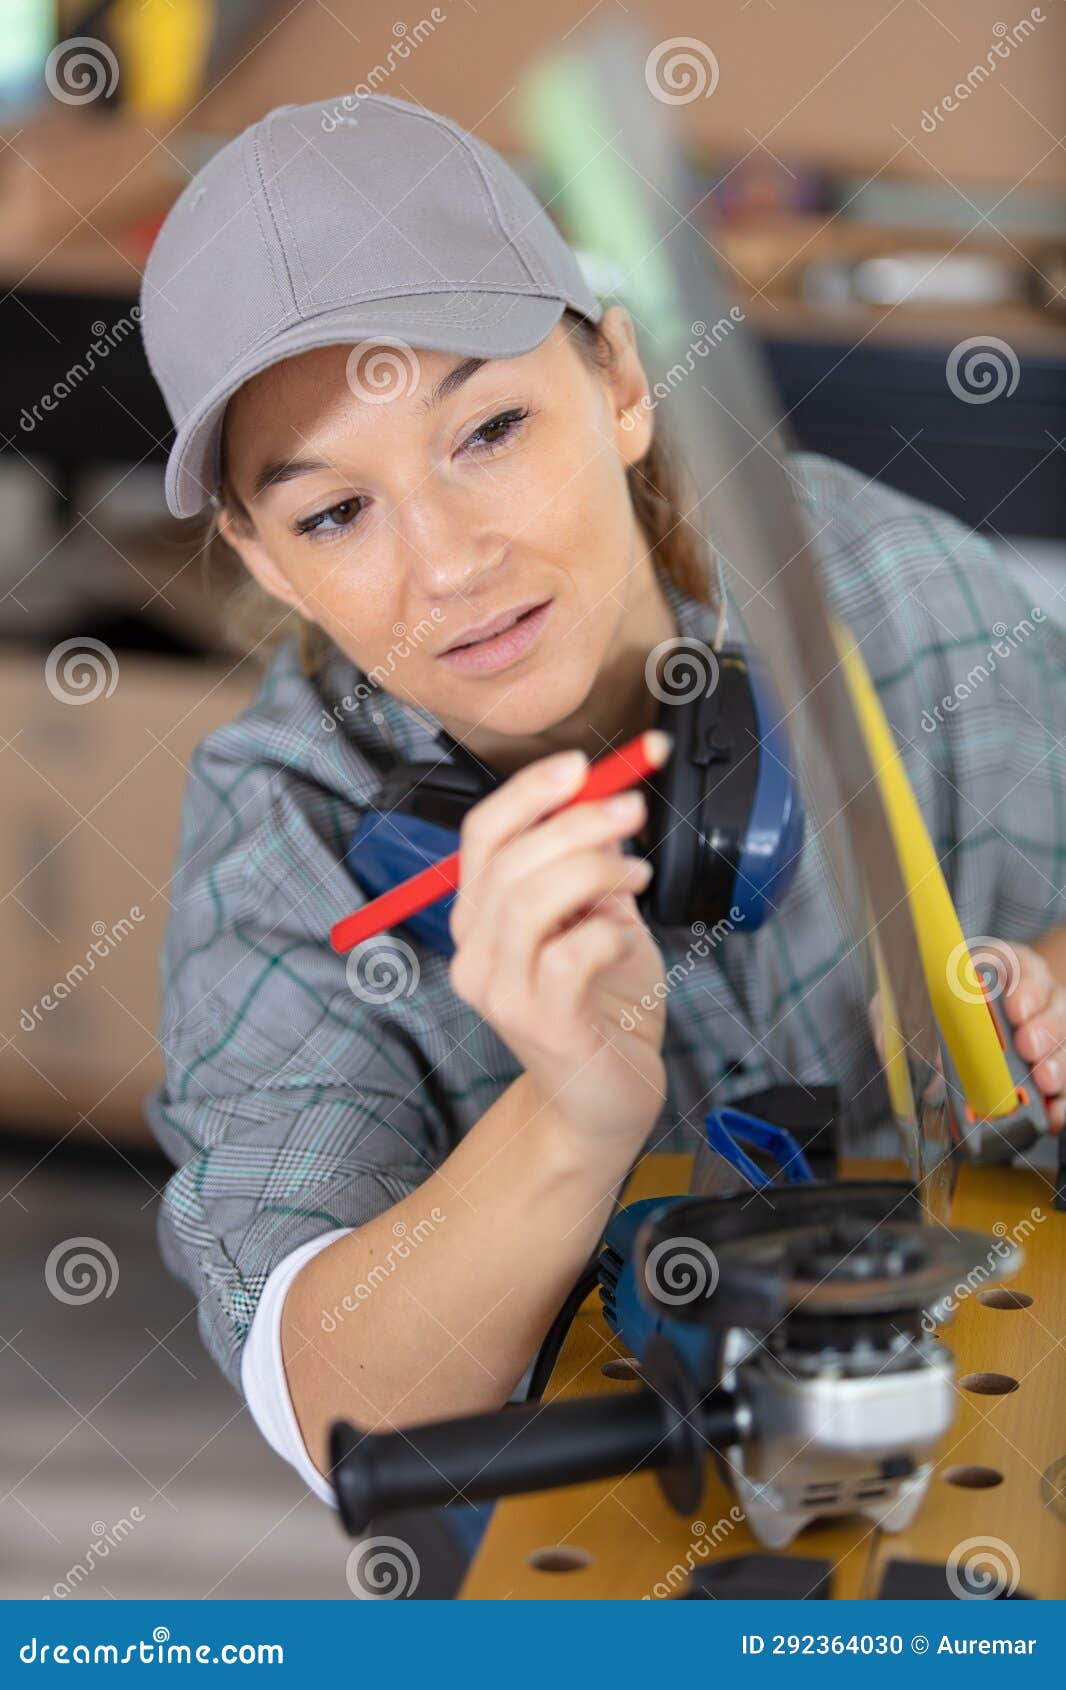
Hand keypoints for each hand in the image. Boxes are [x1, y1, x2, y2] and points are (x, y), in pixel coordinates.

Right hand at [448, 747, 668, 1146]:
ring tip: (635, 877)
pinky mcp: (540, 1023)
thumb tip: (609, 800)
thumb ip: (592, 867)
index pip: (483, 834)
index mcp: (481, 917)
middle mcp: (475, 952)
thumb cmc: (603, 1004)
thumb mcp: (598, 917)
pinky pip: (567, 955)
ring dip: (593, 870)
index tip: (581, 764)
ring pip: (528, 901)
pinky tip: (625, 938)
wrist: (605, 1098)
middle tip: (634, 808)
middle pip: (507, 860)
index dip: (529, 791)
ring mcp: (501, 991)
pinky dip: (606, 931)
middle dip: (576, 821)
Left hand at [868, 938, 1064, 1133]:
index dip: (1022, 986)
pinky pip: (1065, 1083)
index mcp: (999, 967)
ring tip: (1042, 1082)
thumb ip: (899, 1012)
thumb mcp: (910, 997)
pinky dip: (1061, 1100)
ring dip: (1055, 1064)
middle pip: (1051, 1005)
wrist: (963, 1023)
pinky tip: (1051, 1112)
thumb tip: (892, 1047)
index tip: (1013, 1008)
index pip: (1020, 966)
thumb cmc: (937, 1003)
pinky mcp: (1053, 1063)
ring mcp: (1048, 1029)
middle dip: (1042, 1028)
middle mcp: (1033, 995)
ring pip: (1064, 1042)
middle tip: (1026, 1047)